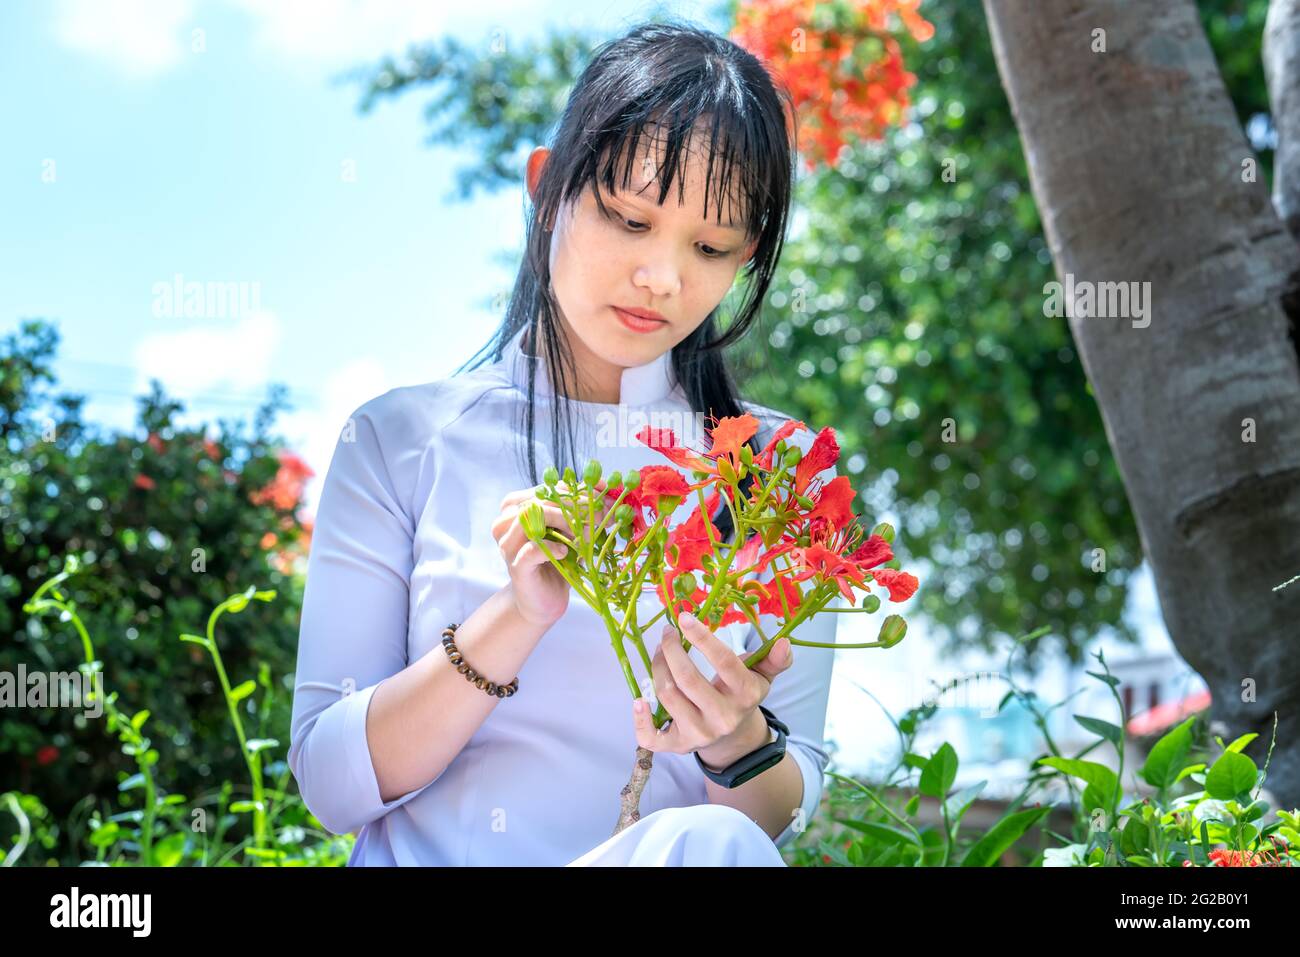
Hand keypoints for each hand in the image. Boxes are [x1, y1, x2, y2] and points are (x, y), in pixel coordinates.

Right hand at [492, 478, 611, 627]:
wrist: (544, 598)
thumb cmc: (558, 559)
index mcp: (516, 506)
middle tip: (602, 516)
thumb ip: (581, 506)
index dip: (578, 490)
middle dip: (576, 506)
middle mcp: (505, 522)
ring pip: (532, 519)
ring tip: (584, 536)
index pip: (547, 487)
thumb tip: (604, 483)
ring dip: (565, 524)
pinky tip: (565, 552)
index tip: (604, 498)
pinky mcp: (515, 566)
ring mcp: (507, 544)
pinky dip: (552, 547)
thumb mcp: (572, 528)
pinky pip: (531, 549)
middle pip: (541, 501)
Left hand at [632, 611, 793, 764]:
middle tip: (667, 633)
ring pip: (667, 695)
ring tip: (660, 652)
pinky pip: (652, 738)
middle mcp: (721, 717)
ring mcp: (698, 734)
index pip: (723, 662)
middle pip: (687, 679)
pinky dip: (640, 720)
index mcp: (744, 696)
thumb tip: (784, 642)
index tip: (684, 617)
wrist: (733, 738)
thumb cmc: (741, 695)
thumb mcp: (762, 677)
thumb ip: (774, 660)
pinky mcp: (678, 747)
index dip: (702, 637)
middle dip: (671, 650)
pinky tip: (638, 700)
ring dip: (657, 667)